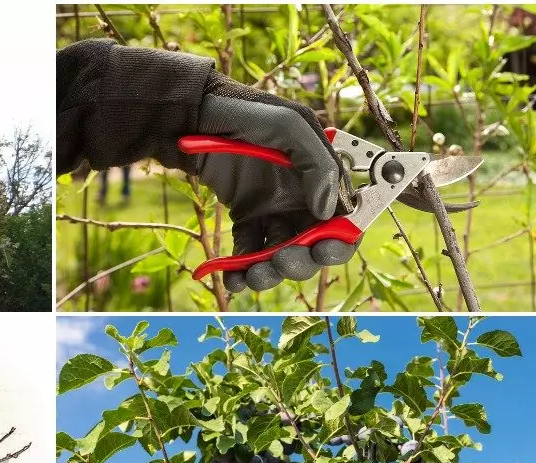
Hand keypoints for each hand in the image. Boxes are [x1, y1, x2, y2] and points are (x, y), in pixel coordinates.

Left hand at [193, 80, 357, 291]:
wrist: (192, 114)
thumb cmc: (244, 112)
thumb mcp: (289, 124)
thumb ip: (317, 162)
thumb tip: (329, 211)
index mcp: (320, 174)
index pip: (344, 218)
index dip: (340, 241)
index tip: (324, 251)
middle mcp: (300, 195)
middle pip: (313, 244)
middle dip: (301, 261)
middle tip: (282, 261)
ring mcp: (272, 207)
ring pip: (281, 253)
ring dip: (271, 272)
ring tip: (253, 276)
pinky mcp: (244, 215)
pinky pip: (249, 250)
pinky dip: (242, 270)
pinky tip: (233, 278)